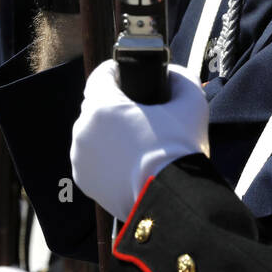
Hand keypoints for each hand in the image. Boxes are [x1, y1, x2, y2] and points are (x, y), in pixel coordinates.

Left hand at [71, 60, 209, 219]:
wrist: (171, 199)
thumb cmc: (179, 150)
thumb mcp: (191, 104)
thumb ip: (181, 79)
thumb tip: (174, 75)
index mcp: (102, 106)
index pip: (101, 74)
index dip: (117, 72)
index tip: (129, 78)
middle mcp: (83, 128)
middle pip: (96, 104)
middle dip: (114, 105)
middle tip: (140, 114)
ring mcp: (80, 155)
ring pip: (92, 133)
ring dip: (107, 133)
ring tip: (133, 141)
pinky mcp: (83, 178)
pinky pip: (91, 158)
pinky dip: (104, 157)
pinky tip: (125, 161)